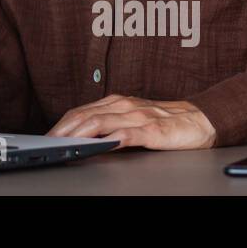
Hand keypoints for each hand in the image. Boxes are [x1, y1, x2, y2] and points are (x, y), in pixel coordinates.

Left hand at [46, 94, 216, 149]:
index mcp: (116, 102)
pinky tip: (101, 143)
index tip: (47, 137)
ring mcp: (138, 116)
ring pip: (100, 121)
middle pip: (84, 116)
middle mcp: (124, 105)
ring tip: (64, 144)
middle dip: (63, 131)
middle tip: (48, 143)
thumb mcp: (132, 119)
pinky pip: (129, 132)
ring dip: (78, 133)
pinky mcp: (153, 129)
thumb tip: (82, 137)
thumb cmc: (164, 121)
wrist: (199, 119)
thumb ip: (110, 124)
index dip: (61, 124)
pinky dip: (112, 137)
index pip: (80, 111)